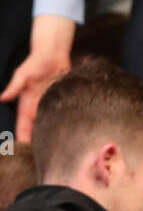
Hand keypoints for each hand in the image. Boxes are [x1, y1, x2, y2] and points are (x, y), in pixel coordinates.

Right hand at [1, 15, 75, 141]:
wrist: (53, 52)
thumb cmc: (36, 61)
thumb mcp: (23, 74)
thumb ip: (14, 86)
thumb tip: (2, 98)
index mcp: (27, 102)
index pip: (23, 124)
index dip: (23, 137)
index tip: (24, 151)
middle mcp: (37, 105)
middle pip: (35, 128)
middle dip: (36, 141)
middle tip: (41, 157)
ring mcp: (49, 103)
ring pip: (48, 123)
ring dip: (49, 134)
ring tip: (55, 151)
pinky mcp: (61, 98)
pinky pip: (60, 114)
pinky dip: (61, 124)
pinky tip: (68, 134)